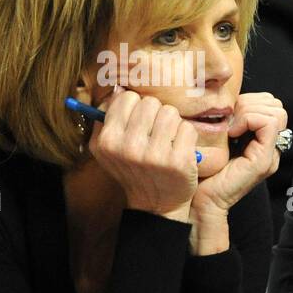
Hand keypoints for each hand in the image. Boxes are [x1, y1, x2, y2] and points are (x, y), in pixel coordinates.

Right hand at [88, 88, 198, 221]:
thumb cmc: (134, 169)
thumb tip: (117, 89)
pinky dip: (187, 136)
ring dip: (173, 123)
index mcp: (108, 141)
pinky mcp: (179, 161)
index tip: (140, 120)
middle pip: (150, 102)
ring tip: (168, 139)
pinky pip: (187, 128)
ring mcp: (155, 155)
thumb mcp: (107, 149)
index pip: (126, 98)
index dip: (136, 105)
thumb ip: (105, 119)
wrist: (156, 203)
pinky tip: (180, 149)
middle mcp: (129, 148)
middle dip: (156, 113)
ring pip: (170, 112)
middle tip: (157, 131)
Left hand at [190, 92, 286, 216]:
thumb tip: (230, 101)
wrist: (201, 202)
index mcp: (262, 142)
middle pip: (276, 106)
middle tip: (229, 121)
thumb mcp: (218, 138)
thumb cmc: (203, 171)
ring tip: (229, 128)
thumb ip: (230, 122)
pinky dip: (248, 120)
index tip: (228, 116)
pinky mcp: (264, 160)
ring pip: (275, 112)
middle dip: (250, 104)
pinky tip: (231, 133)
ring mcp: (270, 155)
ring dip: (248, 112)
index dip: (250, 101)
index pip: (270, 105)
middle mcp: (271, 148)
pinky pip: (268, 123)